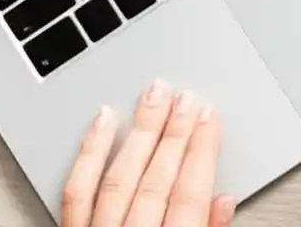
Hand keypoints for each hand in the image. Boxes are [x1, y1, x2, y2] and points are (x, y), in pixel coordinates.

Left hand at [62, 80, 235, 226]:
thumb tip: (224, 202)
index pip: (189, 196)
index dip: (203, 151)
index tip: (209, 118)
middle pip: (155, 181)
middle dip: (175, 134)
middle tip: (186, 99)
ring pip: (119, 176)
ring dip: (140, 131)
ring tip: (154, 97)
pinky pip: (77, 189)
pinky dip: (91, 151)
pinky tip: (104, 119)